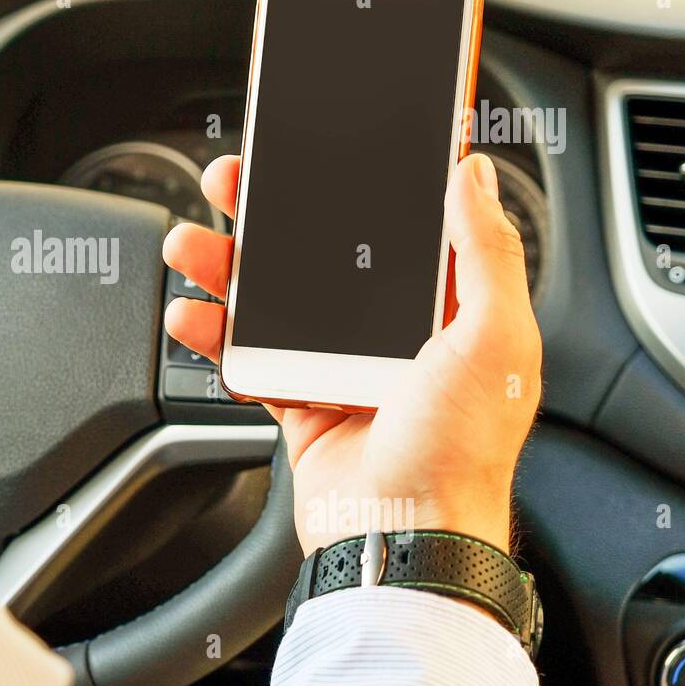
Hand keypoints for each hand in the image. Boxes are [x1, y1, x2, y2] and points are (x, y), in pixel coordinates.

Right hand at [163, 152, 540, 555]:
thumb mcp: (494, 340)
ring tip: (190, 245)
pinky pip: (249, 354)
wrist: (401, 541)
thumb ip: (486, 252)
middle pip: (320, 251)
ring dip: (226, 266)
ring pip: (272, 297)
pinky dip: (215, 333)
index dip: (358, 181)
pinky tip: (192, 313)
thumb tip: (472, 171)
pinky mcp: (300, 399)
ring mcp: (340, 364)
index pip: (396, 223)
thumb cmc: (458, 453)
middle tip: (233, 181)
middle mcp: (390, 330)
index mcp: (443, 307)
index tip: (320, 144)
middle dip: (270, 214)